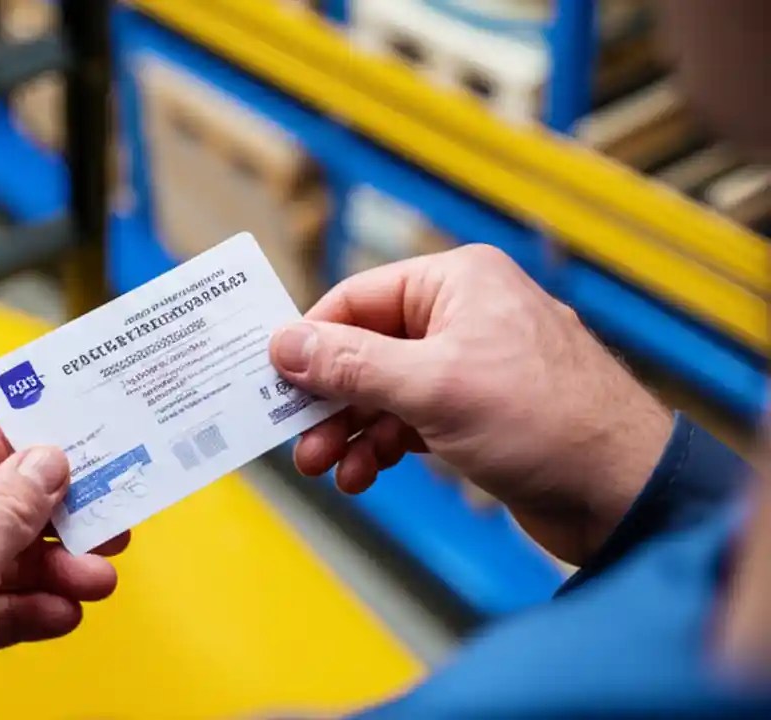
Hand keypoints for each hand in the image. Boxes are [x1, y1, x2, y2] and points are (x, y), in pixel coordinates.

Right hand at [269, 245, 671, 564]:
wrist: (622, 493)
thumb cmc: (544, 421)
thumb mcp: (431, 386)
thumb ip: (350, 364)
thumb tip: (285, 343)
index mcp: (458, 282)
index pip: (357, 298)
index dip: (310, 339)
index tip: (272, 379)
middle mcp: (463, 315)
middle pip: (365, 348)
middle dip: (328, 399)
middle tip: (298, 441)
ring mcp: (471, 366)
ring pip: (384, 389)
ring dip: (351, 429)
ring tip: (329, 467)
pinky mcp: (478, 412)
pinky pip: (411, 419)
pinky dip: (383, 445)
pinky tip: (366, 473)